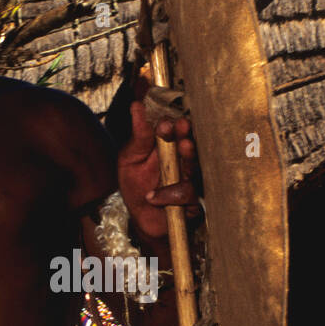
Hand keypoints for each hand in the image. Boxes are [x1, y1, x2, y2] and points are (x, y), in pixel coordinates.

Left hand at [116, 77, 199, 242]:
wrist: (140, 220)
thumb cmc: (136, 186)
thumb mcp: (130, 159)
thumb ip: (139, 136)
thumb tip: (136, 106)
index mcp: (168, 148)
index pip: (176, 131)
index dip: (174, 124)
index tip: (168, 120)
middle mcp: (182, 161)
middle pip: (191, 145)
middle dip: (188, 134)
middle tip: (184, 126)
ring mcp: (190, 180)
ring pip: (194, 167)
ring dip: (189, 156)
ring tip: (184, 146)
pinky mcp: (193, 201)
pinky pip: (186, 193)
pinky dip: (168, 194)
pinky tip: (151, 196)